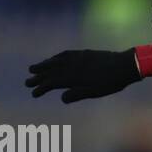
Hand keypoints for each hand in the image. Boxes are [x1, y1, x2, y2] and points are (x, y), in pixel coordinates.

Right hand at [26, 48, 141, 102]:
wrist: (124, 65)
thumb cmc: (111, 83)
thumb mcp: (95, 92)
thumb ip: (77, 94)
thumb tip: (62, 98)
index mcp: (74, 77)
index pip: (53, 83)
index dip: (42, 87)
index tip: (33, 93)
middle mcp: (72, 66)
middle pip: (51, 72)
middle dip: (39, 77)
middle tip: (27, 82)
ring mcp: (77, 58)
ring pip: (56, 61)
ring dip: (44, 65)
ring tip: (33, 68)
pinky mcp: (84, 53)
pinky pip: (65, 54)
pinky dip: (56, 57)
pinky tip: (54, 59)